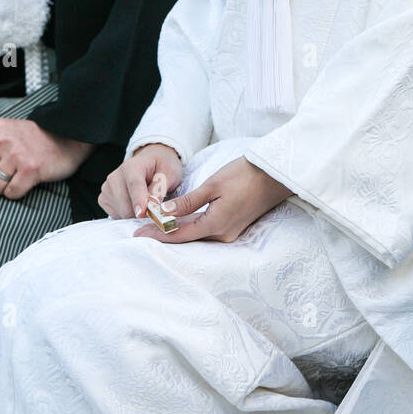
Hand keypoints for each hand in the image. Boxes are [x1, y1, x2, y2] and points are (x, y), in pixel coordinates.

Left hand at [0, 118, 92, 198]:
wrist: (70, 137)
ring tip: (15, 179)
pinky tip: (26, 183)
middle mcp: (3, 140)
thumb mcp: (8, 131)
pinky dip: (17, 193)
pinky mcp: (31, 170)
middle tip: (4, 176)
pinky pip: (11, 193)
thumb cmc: (36, 139)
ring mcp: (17, 155)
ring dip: (3, 189)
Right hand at [99, 143, 183, 219]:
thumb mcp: (169, 172)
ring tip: (145, 203)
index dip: (138, 200)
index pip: (134, 185)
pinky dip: (127, 216)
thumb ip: (160, 187)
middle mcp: (115, 177)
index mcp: (131, 166)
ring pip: (121, 213)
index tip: (142, 213)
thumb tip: (153, 203)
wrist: (150, 162)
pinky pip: (116, 216)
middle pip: (125, 205)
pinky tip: (134, 205)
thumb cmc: (161, 167)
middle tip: (154, 208)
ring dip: (135, 215)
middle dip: (141, 212)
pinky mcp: (104, 199)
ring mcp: (107, 188)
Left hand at [134, 156, 289, 244]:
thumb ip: (189, 201)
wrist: (275, 175)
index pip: (179, 234)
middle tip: (140, 231)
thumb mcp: (213, 185)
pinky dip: (190, 227)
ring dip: (176, 232)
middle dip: (163, 235)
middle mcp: (223, 235)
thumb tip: (165, 213)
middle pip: (187, 239)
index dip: (157, 234)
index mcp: (216, 225)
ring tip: (155, 227)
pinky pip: (207, 231)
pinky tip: (179, 222)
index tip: (137, 234)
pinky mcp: (234, 226)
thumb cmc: (245, 175)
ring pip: (197, 236)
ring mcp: (230, 233)